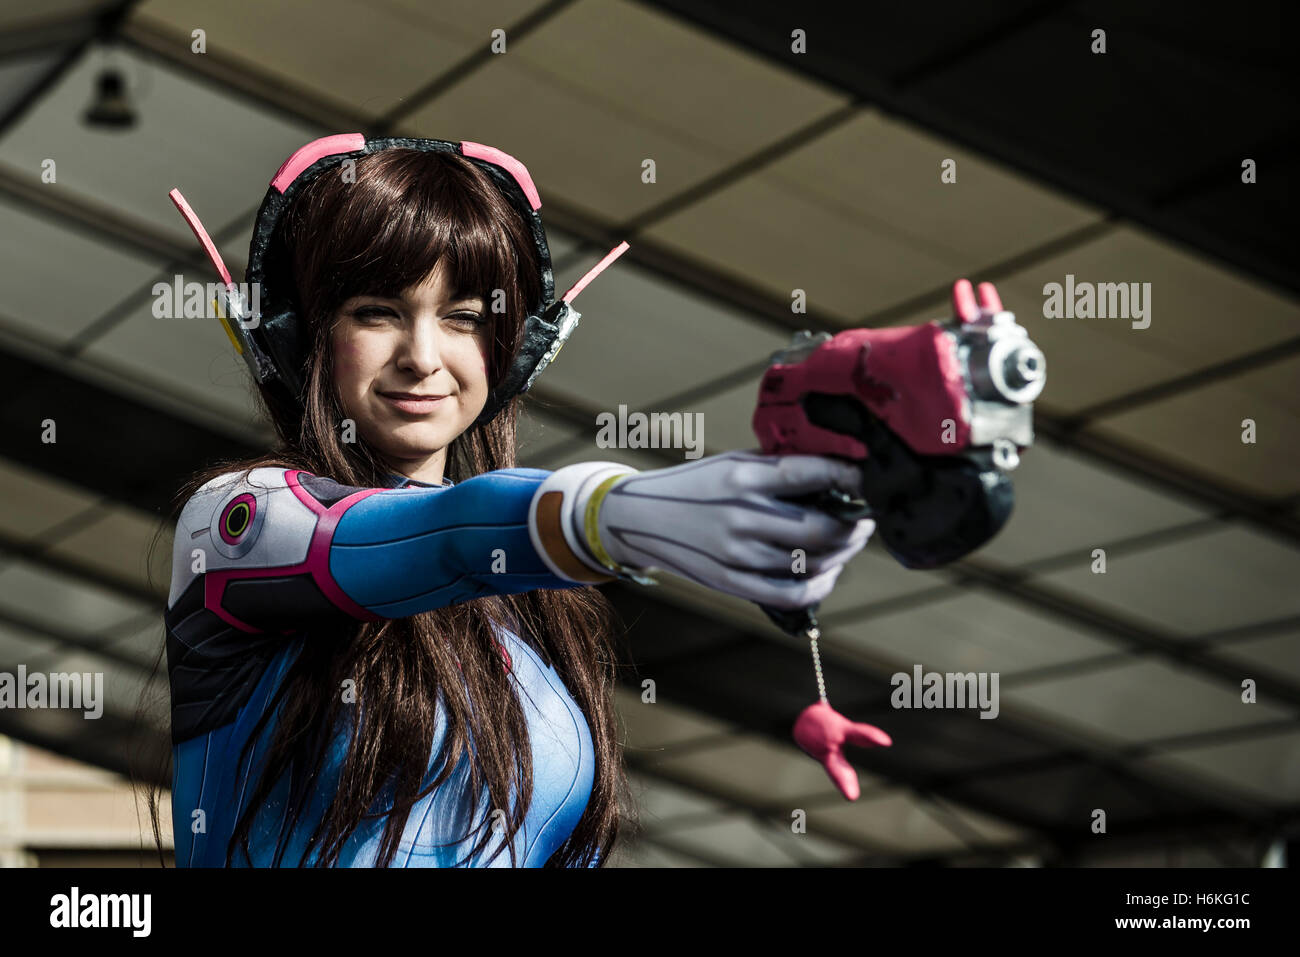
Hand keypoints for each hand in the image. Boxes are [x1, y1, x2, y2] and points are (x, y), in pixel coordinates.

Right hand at [596, 449, 874, 608]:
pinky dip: (819, 587)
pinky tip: (828, 574)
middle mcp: (742, 515)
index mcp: (744, 476)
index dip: (852, 478)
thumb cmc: (697, 484)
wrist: (638, 518)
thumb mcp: (732, 461)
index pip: (814, 474)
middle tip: (866, 517)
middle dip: (857, 524)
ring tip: (849, 541)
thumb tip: (840, 467)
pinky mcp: (730, 581)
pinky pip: (790, 594)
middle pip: (824, 528)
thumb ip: (779, 466)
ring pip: (813, 563)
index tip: (868, 478)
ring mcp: (737, 553)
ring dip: (842, 553)